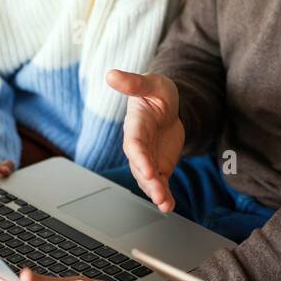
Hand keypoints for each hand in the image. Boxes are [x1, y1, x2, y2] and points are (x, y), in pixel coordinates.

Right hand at [106, 69, 183, 212]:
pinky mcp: (158, 167)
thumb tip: (111, 74)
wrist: (168, 106)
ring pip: (149, 180)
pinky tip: (168, 206)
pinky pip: (159, 183)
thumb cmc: (157, 93)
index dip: (140, 158)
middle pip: (141, 167)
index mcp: (135, 127)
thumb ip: (134, 83)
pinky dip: (163, 196)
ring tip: (165, 204)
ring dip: (156, 192)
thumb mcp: (152, 84)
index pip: (134, 145)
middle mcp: (138, 147)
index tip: (149, 170)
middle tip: (159, 194)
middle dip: (150, 182)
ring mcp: (148, 159)